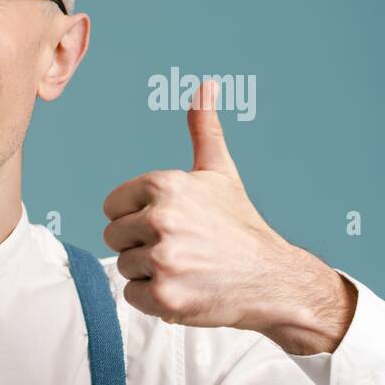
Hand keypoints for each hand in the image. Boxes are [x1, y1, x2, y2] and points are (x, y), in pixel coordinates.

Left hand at [101, 80, 355, 352]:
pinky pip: (132, 295)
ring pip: (124, 266)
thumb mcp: (219, 173)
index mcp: (165, 185)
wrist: (273, 279)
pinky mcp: (164, 296)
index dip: (135, 217)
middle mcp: (161, 219)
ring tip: (187, 268)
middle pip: (114, 236)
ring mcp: (162, 260)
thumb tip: (204, 85)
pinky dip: (153, 298)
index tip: (169, 223)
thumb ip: (203, 130)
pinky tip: (185, 288)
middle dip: (141, 245)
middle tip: (182, 248)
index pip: (111, 206)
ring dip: (149, 272)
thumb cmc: (239, 225)